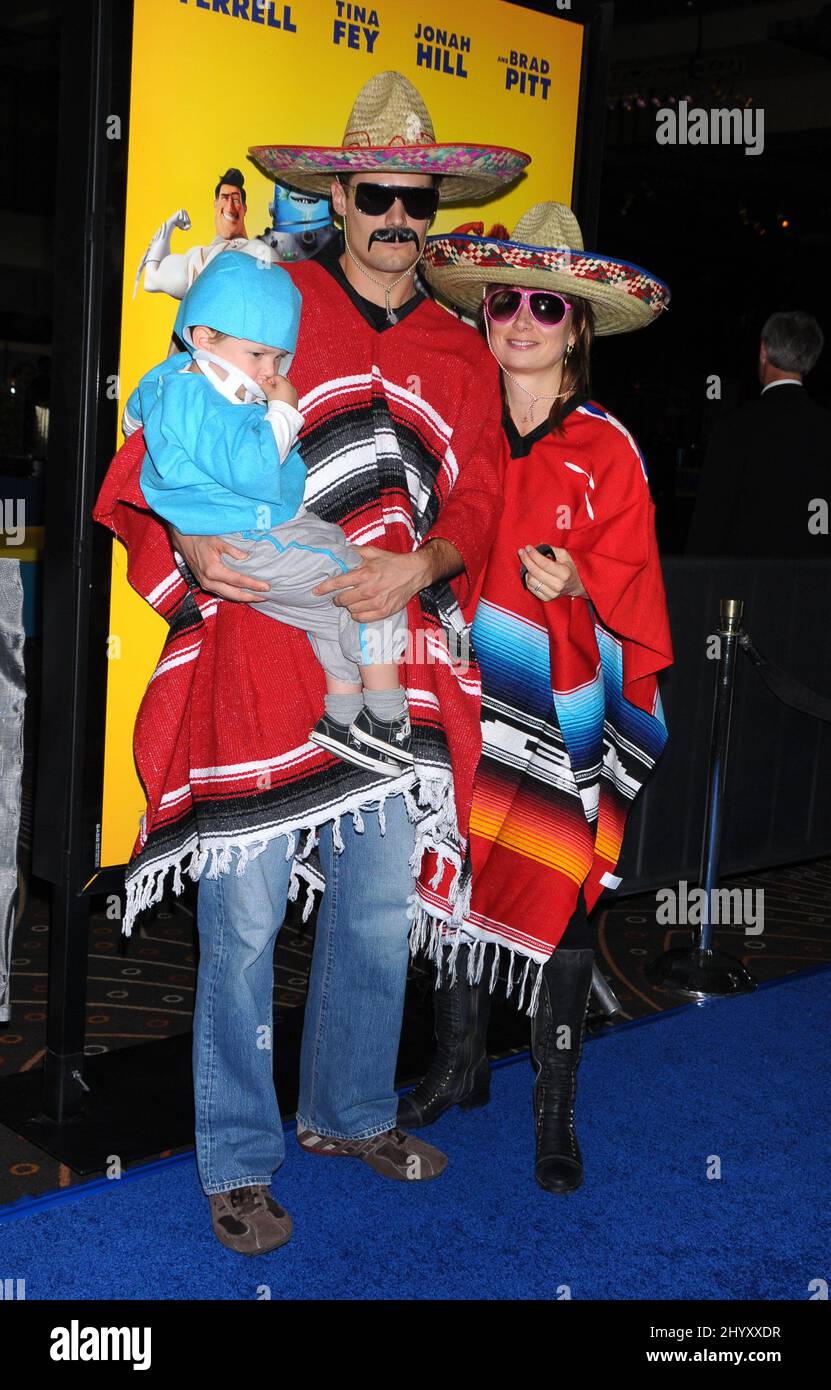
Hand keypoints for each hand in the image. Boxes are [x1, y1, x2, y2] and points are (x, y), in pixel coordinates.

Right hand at [169, 527, 269, 602]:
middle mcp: (209, 581)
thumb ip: (233, 550)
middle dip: (251, 597)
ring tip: (257, 597)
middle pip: (234, 594)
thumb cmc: (199, 538)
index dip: (253, 585)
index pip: (238, 581)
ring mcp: (205, 584)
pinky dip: (234, 595)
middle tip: (266, 597)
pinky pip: (221, 593)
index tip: (267, 587)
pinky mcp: (204, 584)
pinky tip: (243, 594)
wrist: (182, 540)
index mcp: (213, 571)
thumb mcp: (217, 541)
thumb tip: (247, 558)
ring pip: (228, 596)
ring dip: (243, 598)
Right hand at [262, 375, 297, 407]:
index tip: (266, 385)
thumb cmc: (277, 403)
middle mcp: (291, 386)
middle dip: (276, 383)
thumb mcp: (268, 392)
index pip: (276, 377)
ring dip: (281, 389)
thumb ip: (264, 385)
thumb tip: (261, 381)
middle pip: (283, 381)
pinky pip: (290, 394)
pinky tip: (281, 400)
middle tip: (270, 389)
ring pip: (287, 387)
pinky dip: (285, 394)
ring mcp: (294, 393)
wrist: (285, 415)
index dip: (269, 380)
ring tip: (275, 395)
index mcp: (285, 382)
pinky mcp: (295, 400)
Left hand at [313, 545, 429, 621]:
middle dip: (337, 598)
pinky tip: (359, 609)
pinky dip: (357, 615)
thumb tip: (339, 550)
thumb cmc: (392, 562)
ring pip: (351, 610)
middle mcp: (369, 589)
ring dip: (348, 606)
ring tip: (352, 600)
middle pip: (342, 600)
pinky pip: (361, 618)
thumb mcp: (372, 552)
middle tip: (338, 596)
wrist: (414, 572)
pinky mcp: (383, 611)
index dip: (324, 588)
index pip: (338, 583)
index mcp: (364, 573)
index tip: (315, 591)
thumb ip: (354, 552)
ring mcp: (376, 602)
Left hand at [518, 544, 586, 600]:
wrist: (576, 585)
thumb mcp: (565, 556)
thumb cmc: (569, 568)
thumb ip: (551, 550)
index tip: (527, 548)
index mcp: (564, 573)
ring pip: (531, 581)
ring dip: (526, 570)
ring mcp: (552, 594)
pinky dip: (527, 579)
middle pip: (535, 572)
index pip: (544, 563)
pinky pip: (531, 588)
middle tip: (521, 552)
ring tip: (526, 561)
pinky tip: (529, 572)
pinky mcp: (546, 598)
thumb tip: (537, 547)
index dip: (534, 555)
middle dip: (526, 560)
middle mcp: (558, 585)